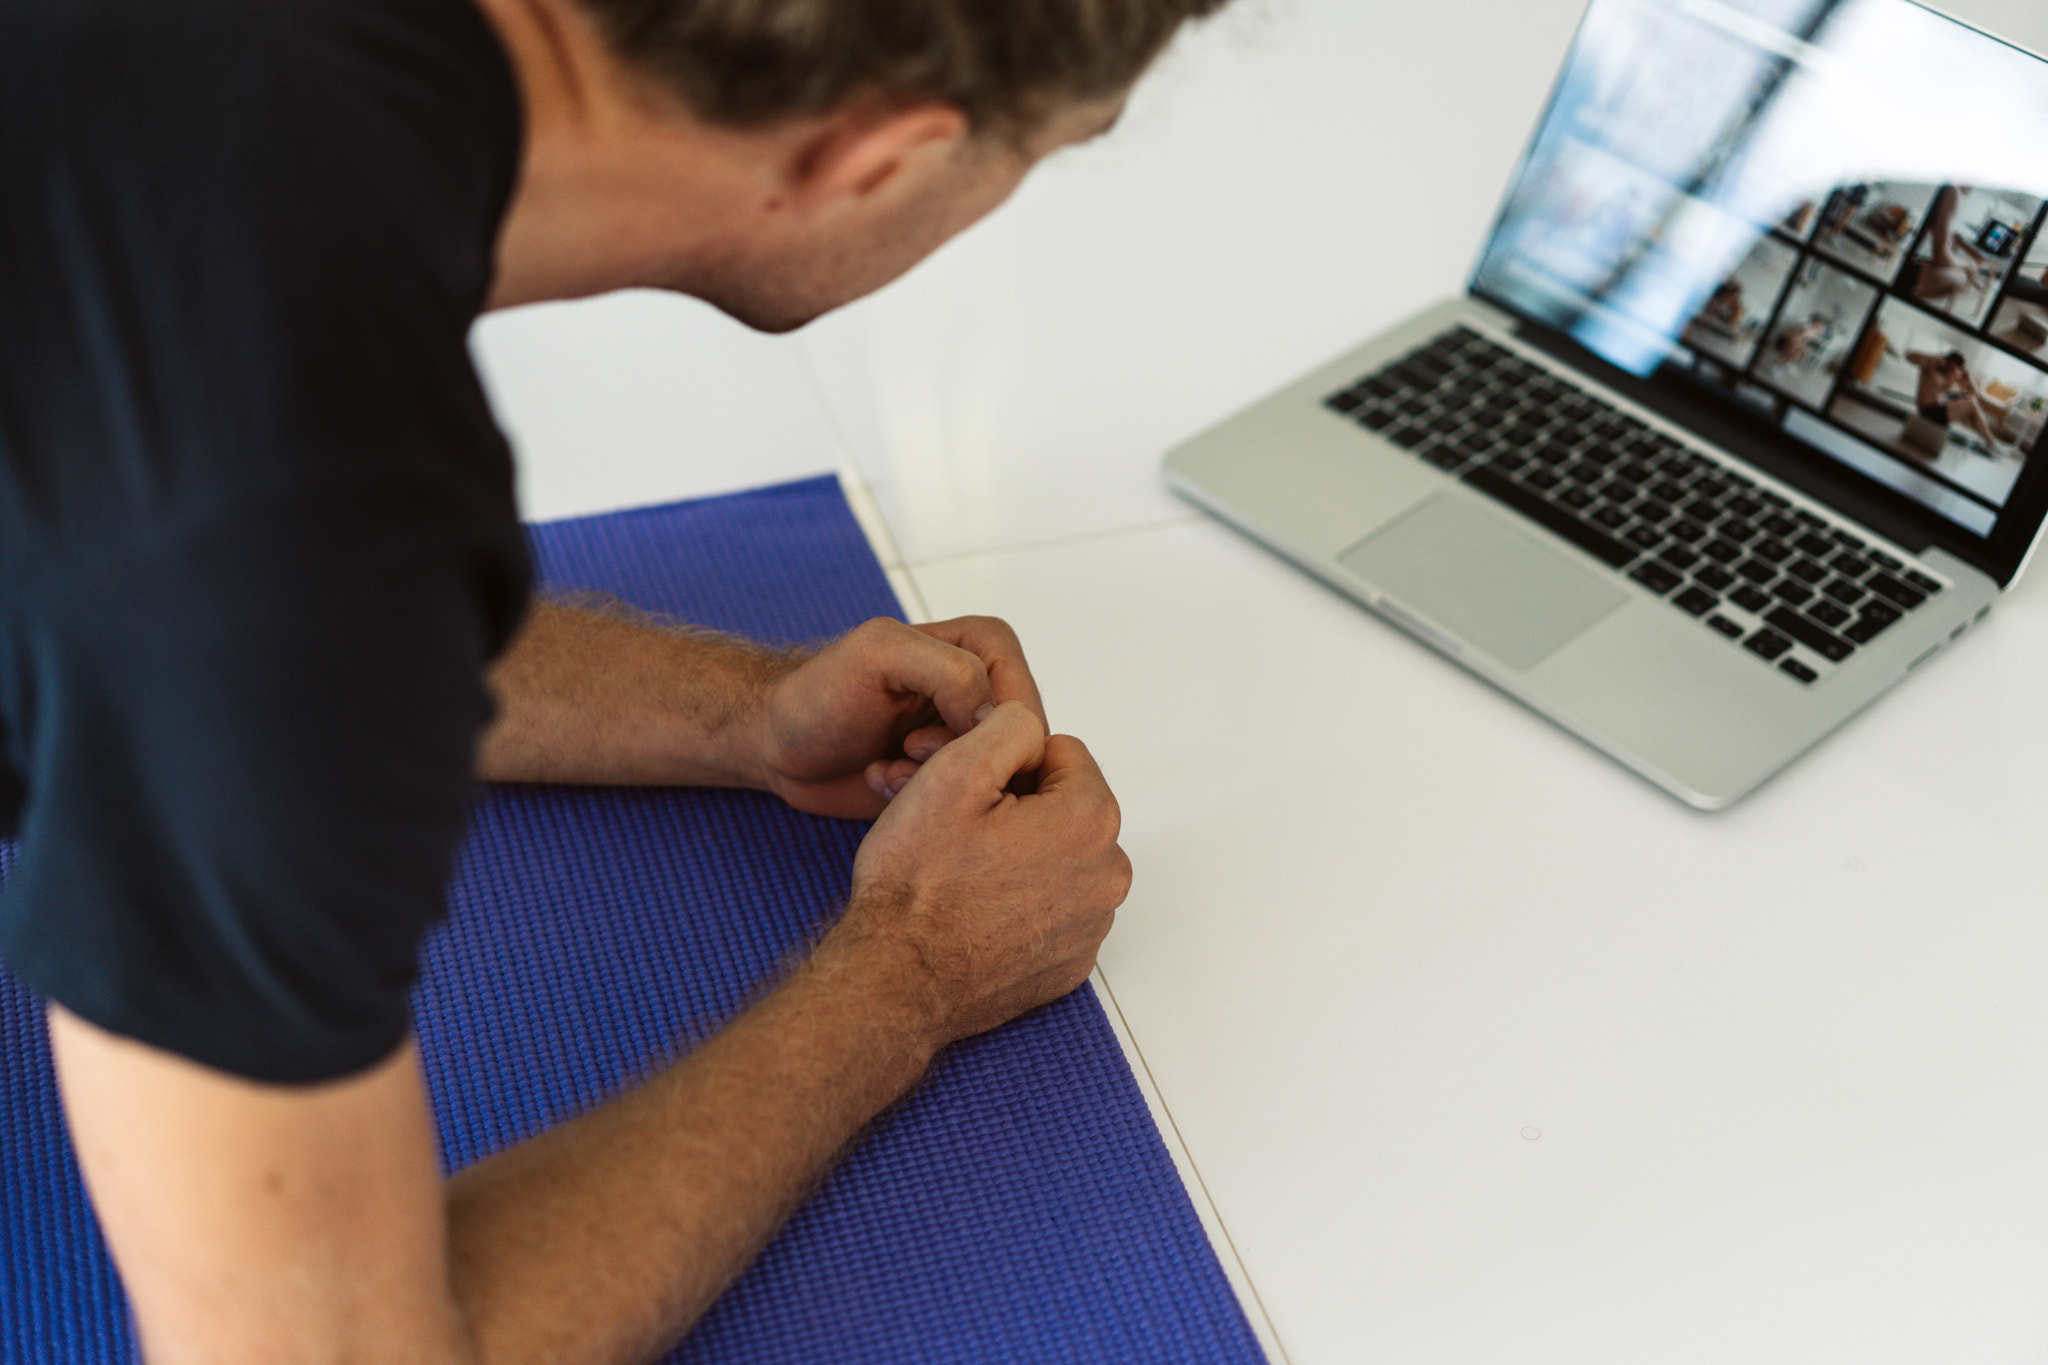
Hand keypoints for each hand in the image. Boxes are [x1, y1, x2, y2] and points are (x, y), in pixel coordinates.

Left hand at [754, 616, 1044, 818]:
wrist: (780, 742)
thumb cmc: (819, 693)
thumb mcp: (880, 656)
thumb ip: (952, 672)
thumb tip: (1000, 720)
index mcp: (987, 646)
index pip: (1026, 708)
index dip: (979, 736)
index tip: (917, 741)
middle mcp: (989, 688)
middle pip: (1014, 749)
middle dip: (957, 765)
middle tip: (901, 760)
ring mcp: (973, 733)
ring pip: (995, 780)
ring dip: (938, 787)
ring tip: (888, 772)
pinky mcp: (956, 772)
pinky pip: (971, 802)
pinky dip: (929, 805)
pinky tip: (886, 785)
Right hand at [825, 702, 1128, 1044]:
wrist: (896, 980)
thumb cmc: (918, 888)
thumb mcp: (954, 772)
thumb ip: (1008, 725)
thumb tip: (1029, 724)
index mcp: (1090, 819)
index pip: (1062, 753)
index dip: (1008, 762)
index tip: (972, 792)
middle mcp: (1107, 875)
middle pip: (1066, 806)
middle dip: (1019, 807)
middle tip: (961, 830)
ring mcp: (1092, 925)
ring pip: (1061, 857)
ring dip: (1023, 855)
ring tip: (966, 872)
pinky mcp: (1072, 961)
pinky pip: (1055, 909)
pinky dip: (1025, 903)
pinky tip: (978, 910)